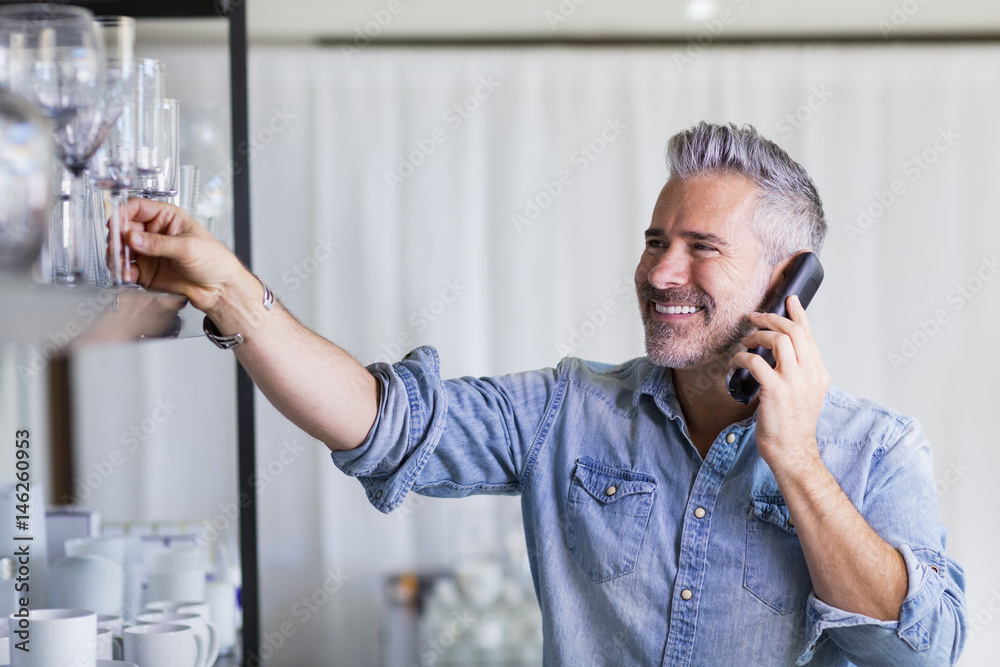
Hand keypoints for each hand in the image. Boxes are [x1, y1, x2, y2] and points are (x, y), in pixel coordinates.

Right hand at [123, 198, 248, 312]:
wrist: (220, 288)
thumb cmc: (215, 260)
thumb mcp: (187, 247)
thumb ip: (158, 244)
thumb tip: (132, 237)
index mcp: (167, 218)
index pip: (137, 208)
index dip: (123, 213)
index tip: (115, 223)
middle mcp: (154, 233)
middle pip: (124, 229)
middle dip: (116, 237)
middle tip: (115, 246)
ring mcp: (149, 252)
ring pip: (122, 249)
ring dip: (116, 255)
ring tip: (119, 263)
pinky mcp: (146, 272)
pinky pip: (127, 269)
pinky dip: (122, 271)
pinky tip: (126, 274)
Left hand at [729, 295, 830, 473]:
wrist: (793, 451)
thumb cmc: (792, 425)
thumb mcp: (804, 394)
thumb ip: (799, 372)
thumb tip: (781, 351)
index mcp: (819, 373)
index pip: (809, 336)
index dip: (799, 315)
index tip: (790, 300)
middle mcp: (811, 374)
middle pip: (794, 332)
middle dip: (772, 319)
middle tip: (755, 318)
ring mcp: (795, 382)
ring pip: (779, 340)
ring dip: (758, 336)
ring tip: (746, 342)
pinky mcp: (776, 390)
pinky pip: (756, 362)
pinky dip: (742, 357)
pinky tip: (735, 362)